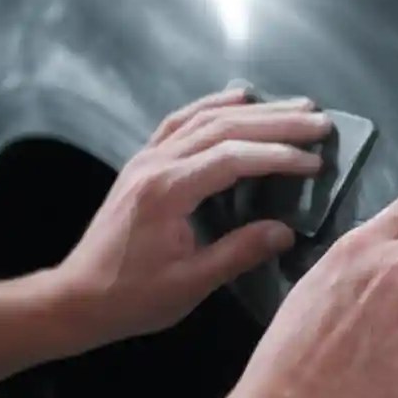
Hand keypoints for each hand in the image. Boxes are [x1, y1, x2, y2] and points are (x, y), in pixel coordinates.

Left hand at [55, 88, 332, 346]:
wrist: (77, 298)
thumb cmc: (133, 297)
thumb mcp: (191, 283)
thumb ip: (240, 252)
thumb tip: (287, 231)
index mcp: (167, 191)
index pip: (233, 158)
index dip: (279, 156)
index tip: (315, 162)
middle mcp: (155, 164)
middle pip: (224, 127)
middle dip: (278, 122)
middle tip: (321, 122)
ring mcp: (147, 158)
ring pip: (206, 117)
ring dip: (255, 109)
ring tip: (296, 104)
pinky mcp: (144, 162)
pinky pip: (182, 120)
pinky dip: (214, 106)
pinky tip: (240, 99)